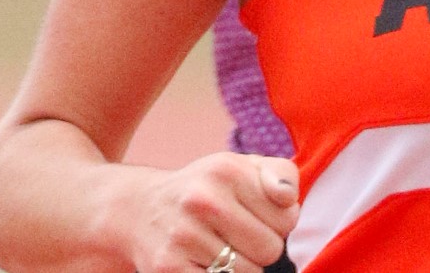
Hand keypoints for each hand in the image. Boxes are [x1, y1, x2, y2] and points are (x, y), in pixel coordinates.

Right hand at [125, 153, 299, 272]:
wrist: (141, 208)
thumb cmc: (207, 189)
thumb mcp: (242, 167)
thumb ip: (280, 174)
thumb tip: (288, 198)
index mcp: (227, 170)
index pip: (287, 219)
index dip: (278, 222)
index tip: (256, 214)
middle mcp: (203, 199)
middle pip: (270, 250)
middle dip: (260, 247)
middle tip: (236, 234)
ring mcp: (184, 235)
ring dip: (240, 266)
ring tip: (217, 246)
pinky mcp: (169, 267)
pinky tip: (203, 261)